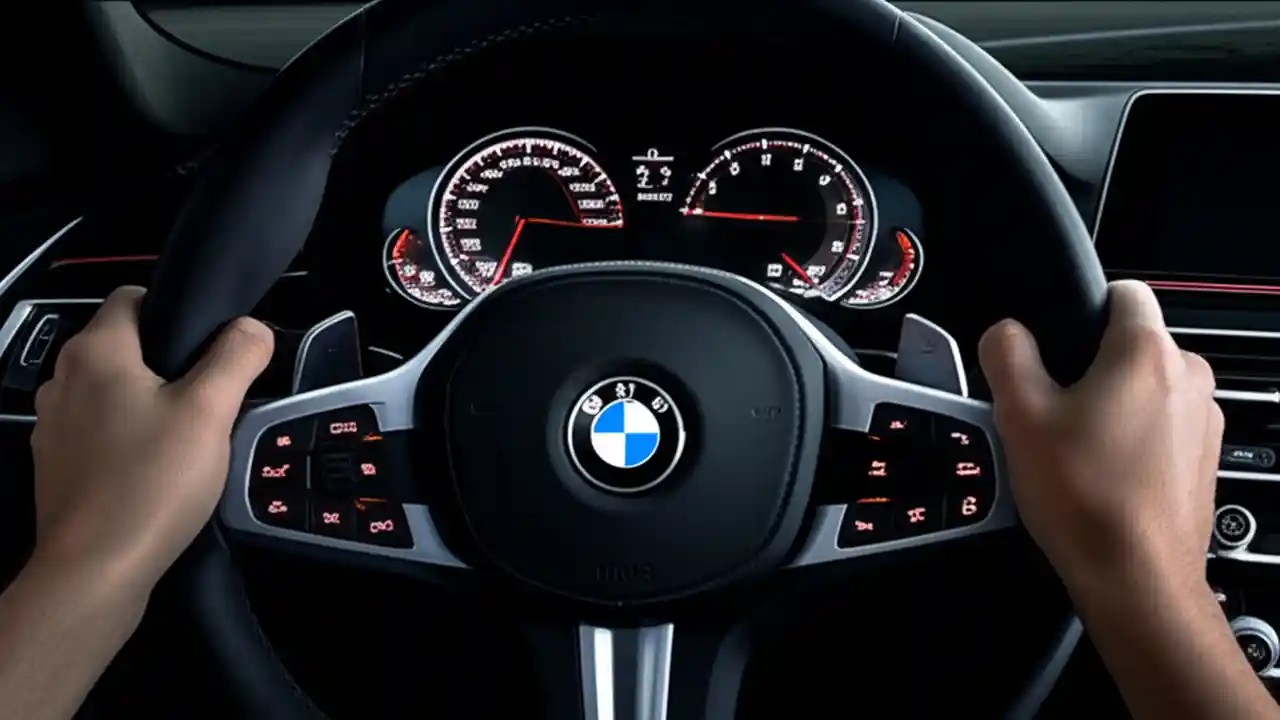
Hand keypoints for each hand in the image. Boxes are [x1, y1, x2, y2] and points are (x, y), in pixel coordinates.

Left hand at [30, 286, 272, 595]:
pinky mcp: (55, 465)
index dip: (177, 312)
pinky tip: (156, 472)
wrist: (96, 570)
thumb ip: (237, 357)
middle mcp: (63, 380)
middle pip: (126, 347)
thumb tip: (252, 327)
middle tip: (211, 400)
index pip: (133, 296)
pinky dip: (127, 441)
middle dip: (169, 365)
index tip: (211, 347)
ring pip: (113, 393)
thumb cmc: (150, 484)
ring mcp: (52, 425)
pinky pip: (100, 433)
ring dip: (148, 405)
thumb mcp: (211, 412)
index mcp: (95, 352)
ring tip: (188, 441)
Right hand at [978, 280, 1221, 600]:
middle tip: (1050, 410)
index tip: (1055, 345)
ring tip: (1072, 450)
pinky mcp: (1204, 458)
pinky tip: (1100, 475)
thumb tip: (1007, 332)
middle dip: (1090, 367)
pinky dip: (1132, 439)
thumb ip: (1006, 355)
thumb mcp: (1019, 415)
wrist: (1136, 578)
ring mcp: (1204, 420)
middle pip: (1131, 345)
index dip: (1083, 308)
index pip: (1124, 291)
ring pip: (1145, 388)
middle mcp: (1189, 377)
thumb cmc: (1083, 496)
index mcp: (1147, 352)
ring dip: (1111, 405)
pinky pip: (1160, 426)